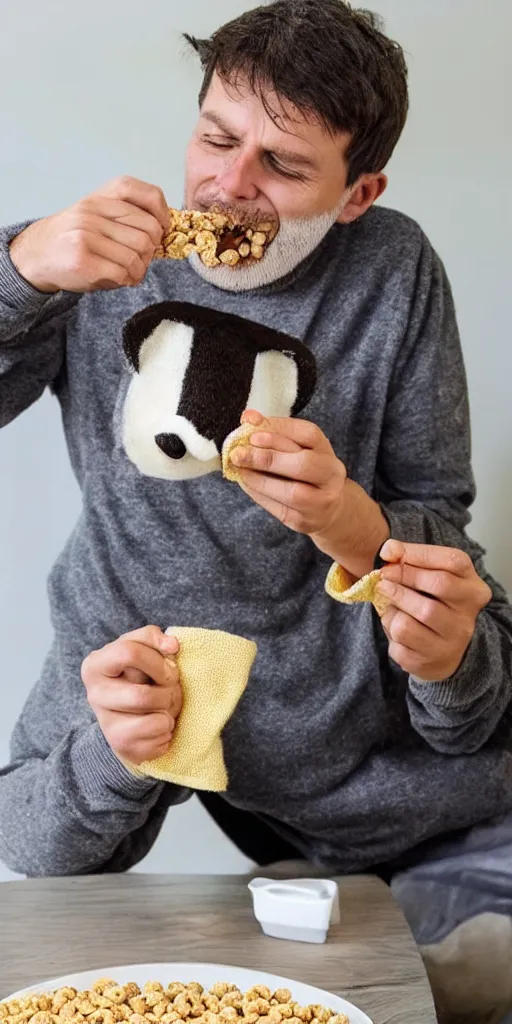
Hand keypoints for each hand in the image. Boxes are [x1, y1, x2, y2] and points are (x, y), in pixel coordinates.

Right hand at [9, 176, 168, 293]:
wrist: (36, 254)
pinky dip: (128, 280)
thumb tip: (163, 229)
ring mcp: (86, 235)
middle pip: (149, 232)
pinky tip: (120, 279)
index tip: (161, 233)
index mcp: (102, 197)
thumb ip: (126, 215)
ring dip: (140, 270)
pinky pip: (123, 272)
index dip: (164, 218)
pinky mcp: (83, 261)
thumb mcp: (96, 214)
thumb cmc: (73, 237)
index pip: (149, 196)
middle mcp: (93, 212)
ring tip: (130, 272)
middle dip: (151, 251)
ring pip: (137, 255)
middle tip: (141, 260)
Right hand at [82, 626, 181, 764]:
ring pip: (153, 710)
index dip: (158, 657)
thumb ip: (152, 640)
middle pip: (143, 693)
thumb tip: (172, 645)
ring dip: (171, 705)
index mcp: (94, 664)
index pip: (129, 651)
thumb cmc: (139, 678)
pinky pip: (160, 731)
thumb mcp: (141, 651)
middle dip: (168, 685)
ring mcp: (106, 722)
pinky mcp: (122, 743)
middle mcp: (94, 694)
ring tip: (165, 704)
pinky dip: (169, 726)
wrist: (133, 723)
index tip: (169, 659)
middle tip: (170, 685)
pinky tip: (159, 724)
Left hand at [230, 410, 388, 576]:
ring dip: (259, 479)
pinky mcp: (304, 521)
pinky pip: (278, 508)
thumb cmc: (307, 473)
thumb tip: (248, 418)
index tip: (251, 425)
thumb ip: (276, 434)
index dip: (279, 428)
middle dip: (267, 458)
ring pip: (292, 492)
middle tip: (238, 453)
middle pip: (304, 464)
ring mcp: (321, 502)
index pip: (309, 434)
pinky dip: (258, 494)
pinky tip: (245, 483)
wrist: (329, 510)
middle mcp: (331, 476)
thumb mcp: (298, 450)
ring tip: (239, 469)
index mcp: (328, 452)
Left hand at [376, 540, 491, 681]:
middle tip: (384, 575)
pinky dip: (389, 627)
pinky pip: (400, 638)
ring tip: (389, 602)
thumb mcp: (431, 581)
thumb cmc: (434, 606)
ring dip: (391, 606)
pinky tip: (395, 625)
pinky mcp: (431, 659)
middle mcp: (468, 615)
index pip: (453, 561)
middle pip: (438, 584)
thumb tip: (389, 549)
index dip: (418, 553)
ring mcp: (452, 640)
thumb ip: (412, 561)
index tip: (390, 552)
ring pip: (412, 616)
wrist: (442, 653)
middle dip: (403, 576)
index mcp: (473, 589)